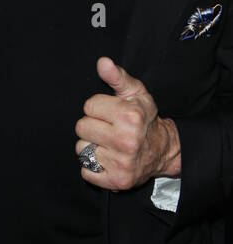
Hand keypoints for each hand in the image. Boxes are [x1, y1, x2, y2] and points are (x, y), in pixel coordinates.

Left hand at [74, 56, 180, 191]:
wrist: (163, 150)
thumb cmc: (145, 119)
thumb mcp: (135, 93)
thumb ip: (117, 77)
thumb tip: (102, 62)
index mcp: (130, 116)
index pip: (89, 106)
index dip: (98, 108)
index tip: (110, 113)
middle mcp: (126, 140)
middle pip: (81, 127)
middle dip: (93, 127)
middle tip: (108, 129)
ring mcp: (121, 163)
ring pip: (81, 149)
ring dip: (91, 147)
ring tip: (108, 145)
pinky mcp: (116, 180)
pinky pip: (86, 171)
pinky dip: (93, 167)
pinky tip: (107, 159)